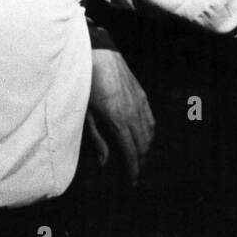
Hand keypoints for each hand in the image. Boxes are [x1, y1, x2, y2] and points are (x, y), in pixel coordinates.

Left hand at [85, 48, 154, 184]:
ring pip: (149, 132)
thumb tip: (104, 162)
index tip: (132, 182)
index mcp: (119, 121)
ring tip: (139, 159)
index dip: (133, 169)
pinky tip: (146, 137)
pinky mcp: (141, 93)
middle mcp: (134, 113)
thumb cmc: (86, 84)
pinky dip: (150, 131)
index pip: (131, 152)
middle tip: (133, 175)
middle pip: (142, 145)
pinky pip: (150, 118)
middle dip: (139, 162)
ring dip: (145, 148)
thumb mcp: (86, 115)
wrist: (97, 54)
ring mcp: (140, 102)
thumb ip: (97, 139)